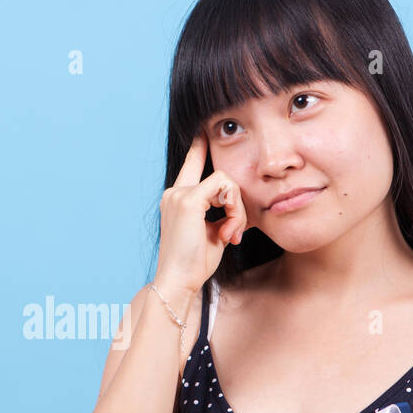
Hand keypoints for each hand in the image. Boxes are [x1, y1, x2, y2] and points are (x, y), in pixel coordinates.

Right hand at [154, 131, 248, 295]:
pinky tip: (228, 231)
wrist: (178, 280)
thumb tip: (236, 208)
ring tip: (230, 235)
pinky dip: (234, 210)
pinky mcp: (189, 200)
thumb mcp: (211, 233)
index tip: (203, 131)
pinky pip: (224, 188)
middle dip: (236, 204)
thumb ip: (221, 215)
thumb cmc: (194, 264)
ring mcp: (179, 194)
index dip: (199, 147)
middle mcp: (174, 192)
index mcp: (177, 199)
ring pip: (226, 182)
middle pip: (221, 177)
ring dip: (237, 210)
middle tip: (235, 232)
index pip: (191, 164)